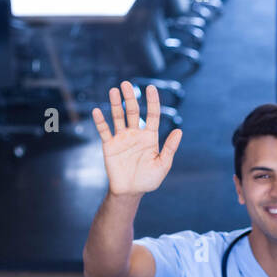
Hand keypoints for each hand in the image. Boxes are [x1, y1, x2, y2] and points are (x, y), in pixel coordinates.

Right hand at [91, 81, 182, 197]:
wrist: (130, 191)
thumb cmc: (148, 180)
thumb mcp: (163, 165)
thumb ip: (170, 148)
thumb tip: (179, 131)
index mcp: (150, 137)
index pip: (152, 115)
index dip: (152, 101)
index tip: (151, 88)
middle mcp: (136, 134)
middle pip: (133, 112)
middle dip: (130, 98)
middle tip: (127, 84)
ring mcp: (122, 139)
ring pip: (118, 117)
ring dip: (116, 104)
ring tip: (114, 90)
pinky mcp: (110, 146)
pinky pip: (104, 131)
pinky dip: (100, 122)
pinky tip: (97, 111)